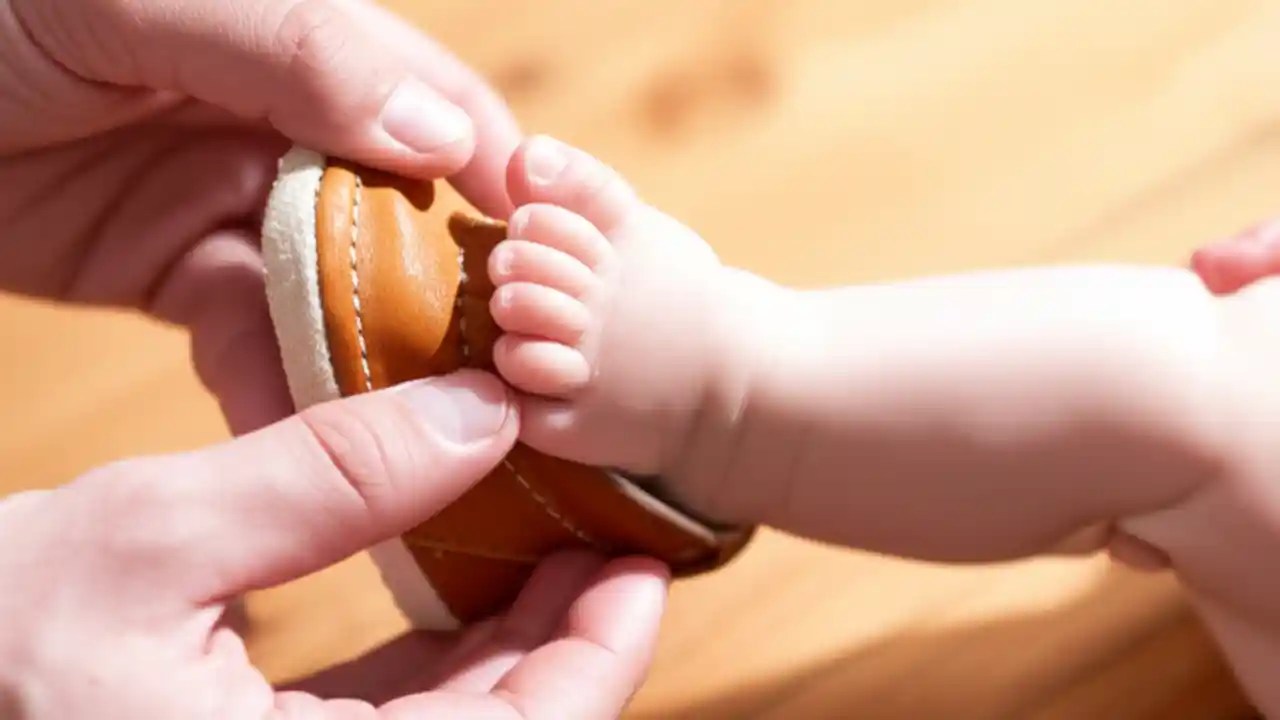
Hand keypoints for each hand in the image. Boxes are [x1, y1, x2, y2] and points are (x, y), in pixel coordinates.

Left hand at [0, 0, 521, 433]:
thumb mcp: (140, 1)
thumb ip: (298, 50)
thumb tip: (444, 139)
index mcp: (303, 39)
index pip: (435, 103)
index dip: (494, 177)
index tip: (537, 260)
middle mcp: (285, 117)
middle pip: (401, 210)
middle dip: (443, 288)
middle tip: (488, 370)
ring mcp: (232, 196)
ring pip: (333, 287)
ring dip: (369, 352)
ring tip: (414, 425)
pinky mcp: (177, 265)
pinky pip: (249, 332)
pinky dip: (279, 383)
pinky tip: (306, 430)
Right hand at [0, 372, 668, 718]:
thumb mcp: (151, 539)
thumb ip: (324, 480)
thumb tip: (480, 415)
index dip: (603, 655)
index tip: (644, 563)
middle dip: (569, 636)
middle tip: (607, 531)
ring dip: (511, 640)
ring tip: (547, 536)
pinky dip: (441, 654)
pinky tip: (459, 575)